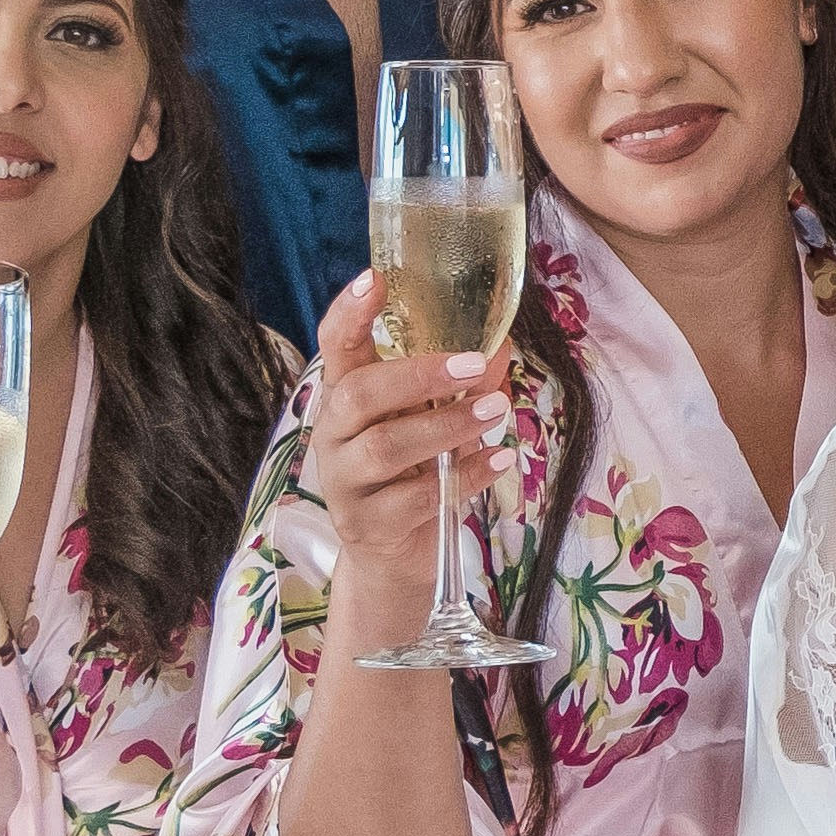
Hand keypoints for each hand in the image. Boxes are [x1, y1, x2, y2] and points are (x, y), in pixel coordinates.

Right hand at [299, 273, 504, 640]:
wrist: (394, 557)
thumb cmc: (412, 473)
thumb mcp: (433, 422)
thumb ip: (459, 385)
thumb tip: (501, 342)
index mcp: (346, 397)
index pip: (335, 345)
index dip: (349, 312)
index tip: (375, 278)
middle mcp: (335, 434)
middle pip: (361, 394)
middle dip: (418, 375)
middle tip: (472, 363)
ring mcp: (347, 481)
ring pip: (388, 446)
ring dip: (448, 425)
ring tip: (496, 410)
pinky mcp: (369, 524)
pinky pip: (417, 497)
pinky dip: (465, 474)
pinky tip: (500, 460)